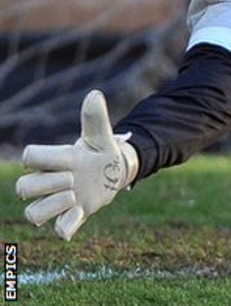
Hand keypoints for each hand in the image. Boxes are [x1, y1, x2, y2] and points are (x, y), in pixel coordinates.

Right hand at [15, 90, 138, 239]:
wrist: (114, 173)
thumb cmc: (100, 153)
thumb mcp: (101, 137)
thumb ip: (95, 119)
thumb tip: (95, 94)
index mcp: (55, 160)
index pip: (28, 158)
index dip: (43, 159)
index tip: (69, 159)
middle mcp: (50, 182)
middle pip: (22, 188)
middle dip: (50, 184)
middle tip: (74, 180)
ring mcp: (59, 202)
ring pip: (32, 214)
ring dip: (54, 205)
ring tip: (76, 196)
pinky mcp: (72, 217)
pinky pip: (59, 231)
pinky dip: (67, 227)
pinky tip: (81, 213)